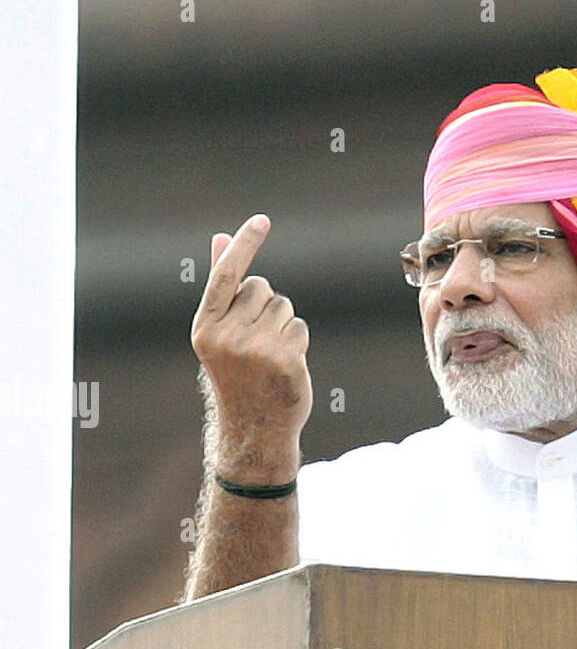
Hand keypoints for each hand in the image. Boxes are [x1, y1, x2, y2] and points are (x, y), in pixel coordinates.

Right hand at [190, 214, 312, 477]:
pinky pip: (299, 327)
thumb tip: (220, 238)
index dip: (244, 245)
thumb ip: (222, 287)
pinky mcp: (284, 360)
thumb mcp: (221, 333)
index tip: (261, 220)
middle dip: (265, 305)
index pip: (226, 275)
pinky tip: (285, 365)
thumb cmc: (236, 376)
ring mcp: (256, 349)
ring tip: (269, 355)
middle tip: (256, 340)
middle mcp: (227, 336)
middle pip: (261, 288)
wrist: (254, 428)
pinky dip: (297, 342)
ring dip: (282, 325)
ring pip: (283, 307)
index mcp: (205, 327)